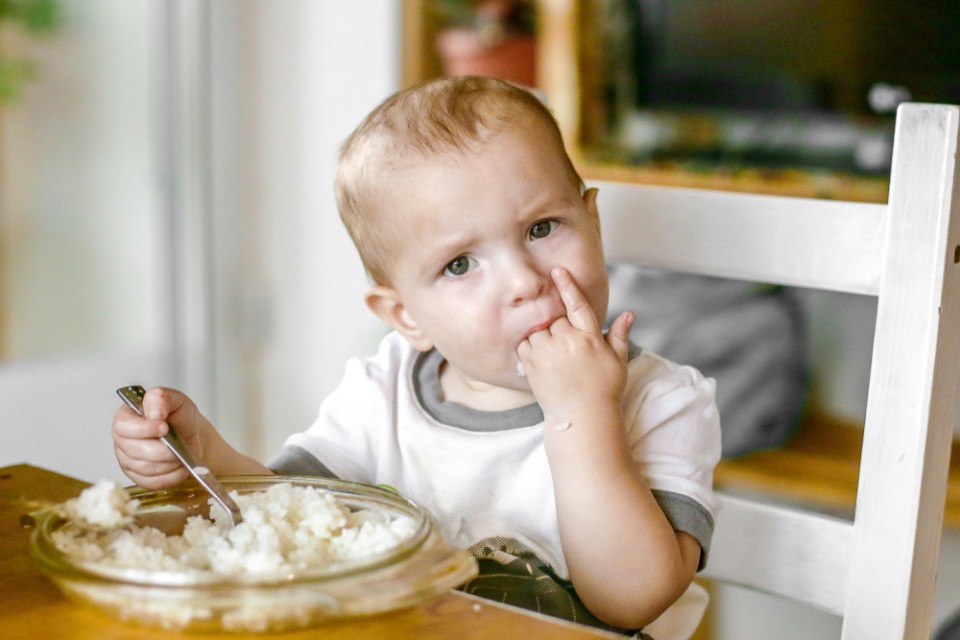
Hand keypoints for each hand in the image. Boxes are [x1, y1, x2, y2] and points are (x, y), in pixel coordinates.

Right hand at [112, 387, 211, 488]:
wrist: (192, 437)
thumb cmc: (180, 417)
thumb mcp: (176, 400)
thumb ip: (162, 399)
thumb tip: (153, 413)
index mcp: (126, 417)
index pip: (123, 426)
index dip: (143, 429)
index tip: (164, 427)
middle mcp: (122, 440)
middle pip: (134, 450)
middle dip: (161, 449)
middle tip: (178, 445)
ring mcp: (128, 461)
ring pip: (145, 468)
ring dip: (169, 462)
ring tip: (182, 454)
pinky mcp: (139, 478)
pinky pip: (153, 482)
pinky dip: (171, 476)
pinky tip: (181, 466)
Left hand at [517, 267, 634, 416]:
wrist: (581, 417)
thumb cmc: (603, 389)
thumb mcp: (618, 361)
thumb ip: (619, 335)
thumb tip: (629, 314)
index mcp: (589, 337)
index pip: (577, 304)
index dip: (567, 285)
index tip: (558, 270)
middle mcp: (567, 340)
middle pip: (556, 318)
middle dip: (560, 329)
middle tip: (568, 352)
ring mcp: (547, 351)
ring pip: (539, 330)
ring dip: (545, 338)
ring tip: (556, 359)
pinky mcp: (531, 362)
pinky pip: (525, 343)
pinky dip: (531, 348)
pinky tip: (543, 362)